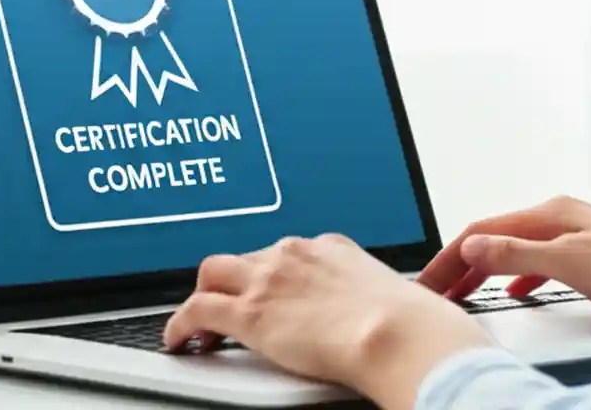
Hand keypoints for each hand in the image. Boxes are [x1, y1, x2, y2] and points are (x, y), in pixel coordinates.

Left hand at [164, 234, 491, 409]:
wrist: (398, 333)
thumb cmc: (412, 325)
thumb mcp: (398, 301)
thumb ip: (384, 305)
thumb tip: (406, 322)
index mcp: (333, 249)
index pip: (291, 252)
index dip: (276, 273)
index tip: (275, 289)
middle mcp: (296, 254)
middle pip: (249, 257)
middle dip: (238, 279)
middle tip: (233, 304)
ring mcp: (269, 279)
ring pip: (214, 272)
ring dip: (204, 294)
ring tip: (198, 322)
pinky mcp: (248, 311)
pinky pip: (196, 310)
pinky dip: (180, 325)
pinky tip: (178, 341)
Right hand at [417, 196, 590, 308]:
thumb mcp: (566, 260)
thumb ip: (515, 253)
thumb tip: (473, 246)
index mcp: (549, 213)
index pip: (482, 230)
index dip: (451, 256)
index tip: (431, 278)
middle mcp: (559, 218)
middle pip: (495, 238)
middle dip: (462, 264)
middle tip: (438, 288)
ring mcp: (574, 235)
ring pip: (514, 251)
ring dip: (486, 270)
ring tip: (465, 291)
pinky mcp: (589, 256)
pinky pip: (537, 262)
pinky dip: (517, 275)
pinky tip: (518, 289)